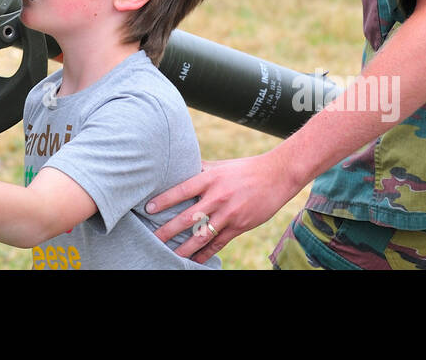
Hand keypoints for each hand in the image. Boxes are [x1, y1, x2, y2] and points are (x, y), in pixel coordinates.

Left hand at [145, 150, 301, 263]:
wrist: (276, 176)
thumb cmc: (245, 169)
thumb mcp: (221, 165)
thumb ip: (201, 168)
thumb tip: (180, 166)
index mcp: (210, 178)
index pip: (182, 190)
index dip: (164, 200)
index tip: (148, 209)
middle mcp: (218, 197)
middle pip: (188, 217)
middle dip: (168, 230)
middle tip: (153, 239)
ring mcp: (229, 213)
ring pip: (202, 235)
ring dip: (185, 248)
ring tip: (170, 255)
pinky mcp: (240, 226)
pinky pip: (219, 242)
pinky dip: (206, 253)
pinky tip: (196, 260)